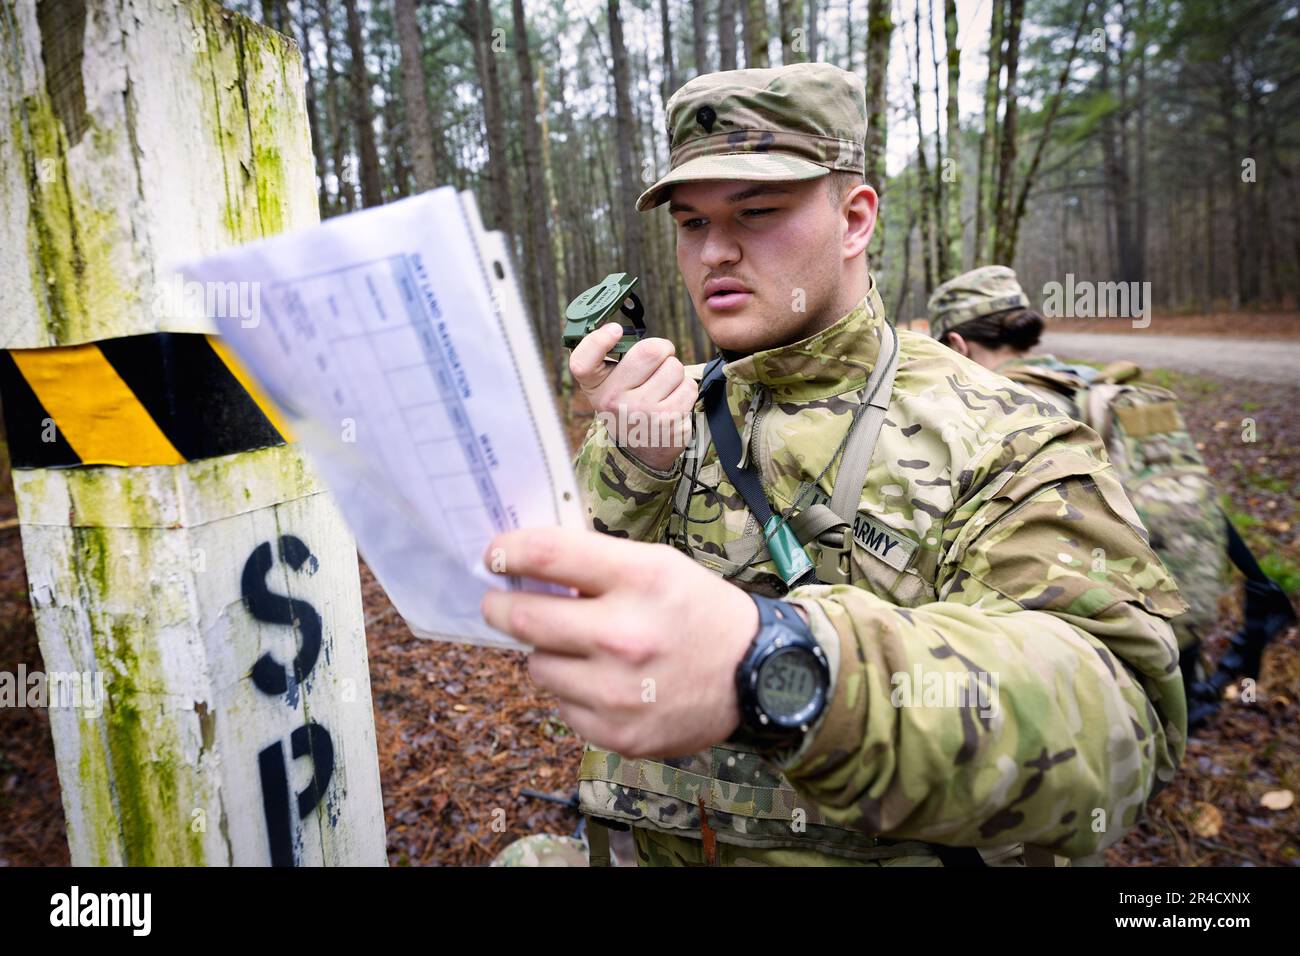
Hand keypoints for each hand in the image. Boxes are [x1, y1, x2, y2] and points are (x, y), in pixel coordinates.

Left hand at [479, 526, 758, 757]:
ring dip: (548, 653)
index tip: (493, 553)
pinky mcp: (617, 733)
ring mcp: (618, 691)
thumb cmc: (699, 612)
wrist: (757, 677)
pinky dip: (574, 692)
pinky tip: (605, 683)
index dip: (507, 551)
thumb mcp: (658, 566)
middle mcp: (624, 635)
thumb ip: (596, 563)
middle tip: (498, 602)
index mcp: (639, 579)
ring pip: (537, 666)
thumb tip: (525, 562)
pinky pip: (562, 706)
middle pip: (523, 617)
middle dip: (501, 606)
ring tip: (581, 648)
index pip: (547, 555)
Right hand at [569, 323, 696, 472]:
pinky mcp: (669, 422)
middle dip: (662, 350)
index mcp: (595, 387)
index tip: (615, 330)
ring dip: (674, 373)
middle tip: (657, 362)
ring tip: (662, 388)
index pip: (582, 362)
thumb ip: (606, 355)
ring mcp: (642, 413)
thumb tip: (615, 330)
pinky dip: (685, 390)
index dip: (598, 340)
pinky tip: (672, 402)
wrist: (641, 450)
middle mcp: (613, 401)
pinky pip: (689, 386)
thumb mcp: (606, 383)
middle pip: (651, 350)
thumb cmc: (626, 403)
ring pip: (675, 367)